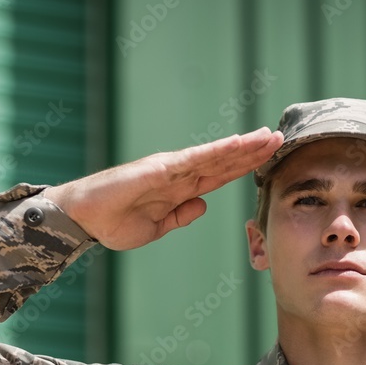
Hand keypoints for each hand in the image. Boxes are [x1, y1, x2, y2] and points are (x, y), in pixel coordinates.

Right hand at [45, 127, 282, 250]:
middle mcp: (180, 175)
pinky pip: (196, 158)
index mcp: (180, 190)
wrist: (85, 220)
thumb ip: (180, 217)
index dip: (244, 167)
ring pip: (215, 155)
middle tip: (280, 138)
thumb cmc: (114, 222)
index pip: (220, 176)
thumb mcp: (156, 228)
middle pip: (224, 161)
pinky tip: (238, 144)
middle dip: (252, 151)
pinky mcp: (161, 167)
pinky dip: (219, 150)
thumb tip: (202, 207)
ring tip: (268, 136)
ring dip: (243, 146)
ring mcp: (171, 168)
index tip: (269, 159)